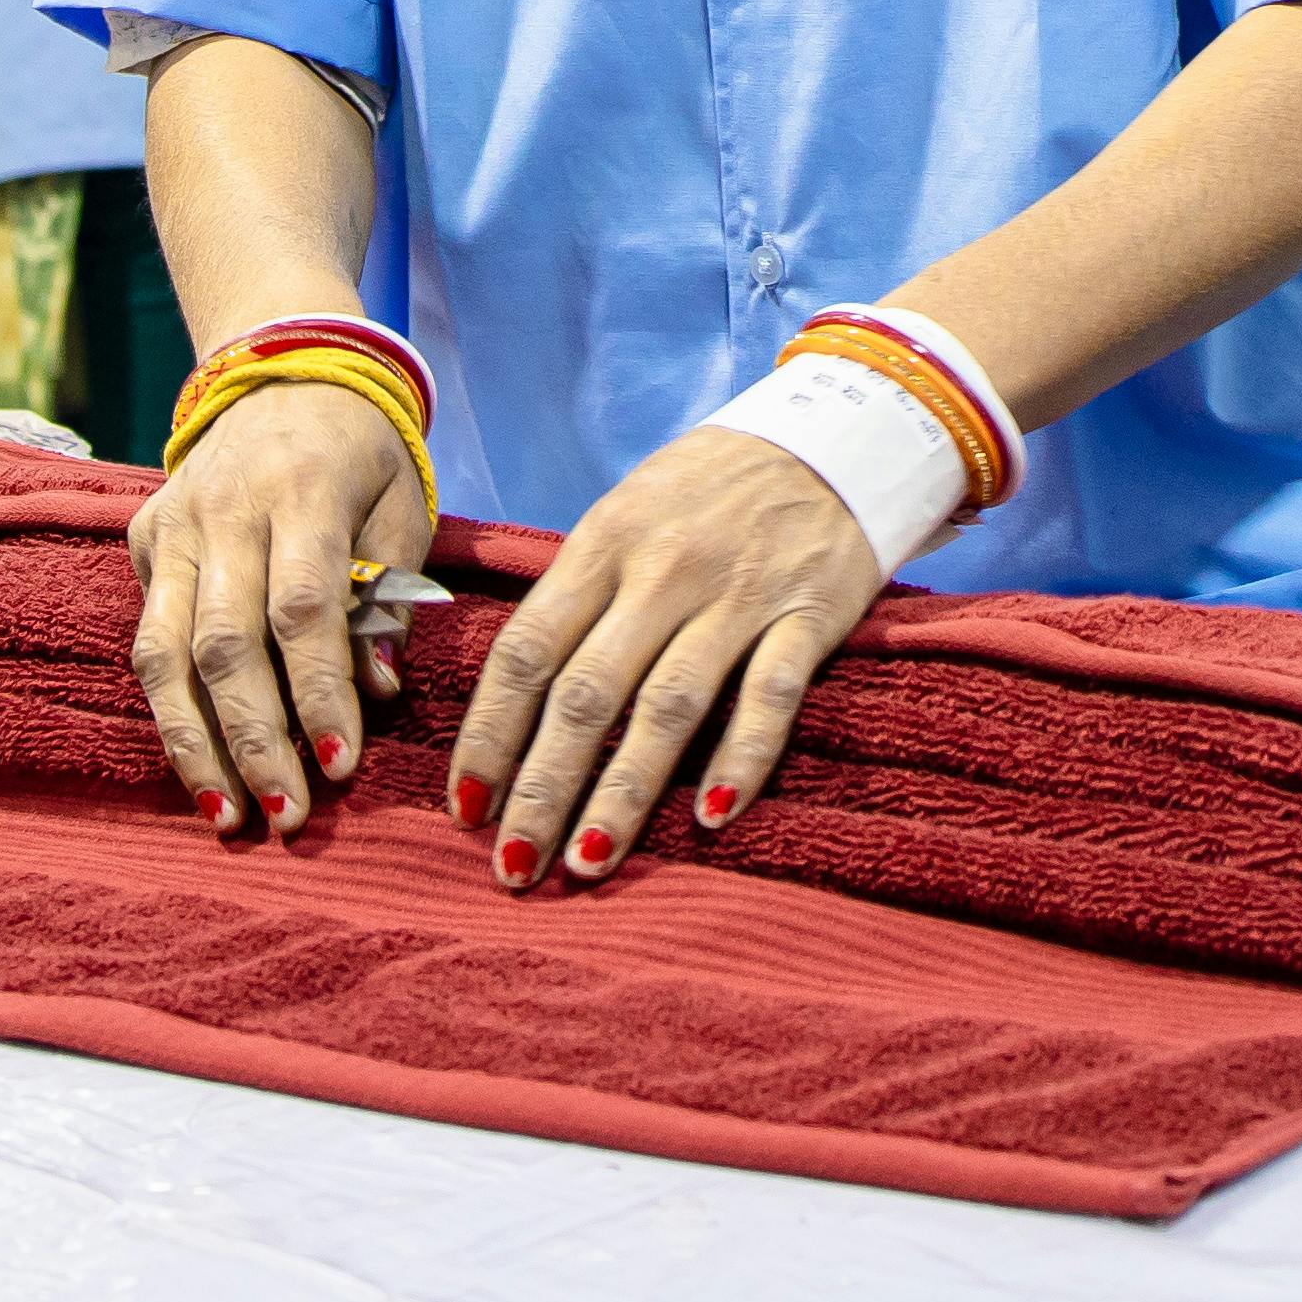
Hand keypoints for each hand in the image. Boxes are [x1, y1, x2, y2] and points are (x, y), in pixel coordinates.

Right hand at [125, 376, 429, 840]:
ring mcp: (175, 523)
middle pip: (226, 643)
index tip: (340, 766)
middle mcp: (227, 508)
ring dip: (195, 744)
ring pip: (166, 652)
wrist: (285, 368)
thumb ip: (389, 600)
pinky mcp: (146, 538)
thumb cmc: (362, 452)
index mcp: (304, 489)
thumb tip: (376, 692)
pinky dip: (169, 711)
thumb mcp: (401, 507)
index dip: (318, 692)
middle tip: (286, 815)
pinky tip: (197, 768)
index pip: (303, 608)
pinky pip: (149, 639)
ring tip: (227, 816)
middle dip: (255, 739)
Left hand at [450, 422, 887, 890]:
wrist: (835, 433)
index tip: (466, 807)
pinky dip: (741, 758)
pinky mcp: (808, 614)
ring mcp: (737, 595)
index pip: (528, 651)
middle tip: (514, 867)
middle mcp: (663, 571)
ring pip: (669, 706)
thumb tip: (516, 687)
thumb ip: (579, 591)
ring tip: (588, 862)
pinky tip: (710, 816)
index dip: (491, 734)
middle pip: (587, 693)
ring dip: (624, 793)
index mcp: (605, 542)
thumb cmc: (710, 488)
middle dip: (542, 787)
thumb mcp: (627, 512)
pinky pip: (770, 696)